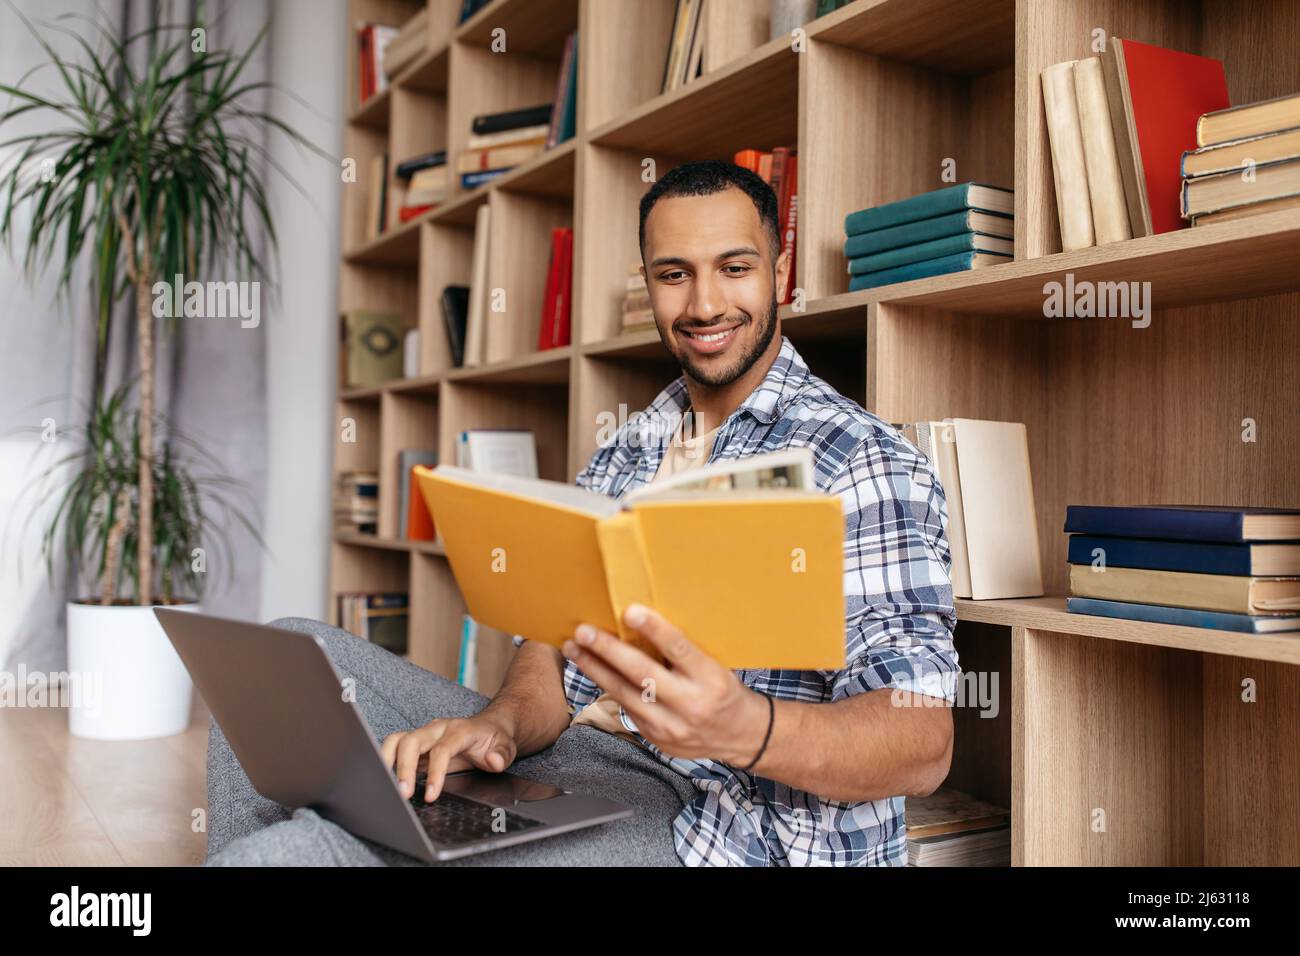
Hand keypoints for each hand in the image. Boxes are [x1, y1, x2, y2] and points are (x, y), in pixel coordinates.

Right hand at [381, 711, 517, 802]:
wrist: (490, 727)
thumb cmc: (494, 739)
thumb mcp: (506, 747)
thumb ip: (501, 755)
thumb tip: (493, 761)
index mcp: (459, 730)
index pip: (442, 750)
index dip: (435, 773)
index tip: (431, 795)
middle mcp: (437, 729)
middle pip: (412, 741)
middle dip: (404, 768)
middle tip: (403, 793)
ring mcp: (425, 735)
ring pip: (397, 740)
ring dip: (387, 760)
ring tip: (385, 784)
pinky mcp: (416, 744)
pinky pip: (394, 746)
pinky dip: (385, 760)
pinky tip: (384, 778)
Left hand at [561, 604, 768, 765]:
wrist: (740, 736)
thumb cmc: (723, 689)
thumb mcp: (713, 666)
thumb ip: (681, 653)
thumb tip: (640, 622)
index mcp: (710, 678)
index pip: (679, 649)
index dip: (654, 629)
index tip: (629, 611)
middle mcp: (690, 704)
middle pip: (641, 674)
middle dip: (607, 651)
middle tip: (583, 631)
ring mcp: (671, 726)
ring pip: (624, 693)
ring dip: (595, 669)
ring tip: (574, 649)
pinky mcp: (656, 739)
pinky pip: (626, 708)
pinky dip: (608, 687)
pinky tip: (592, 669)